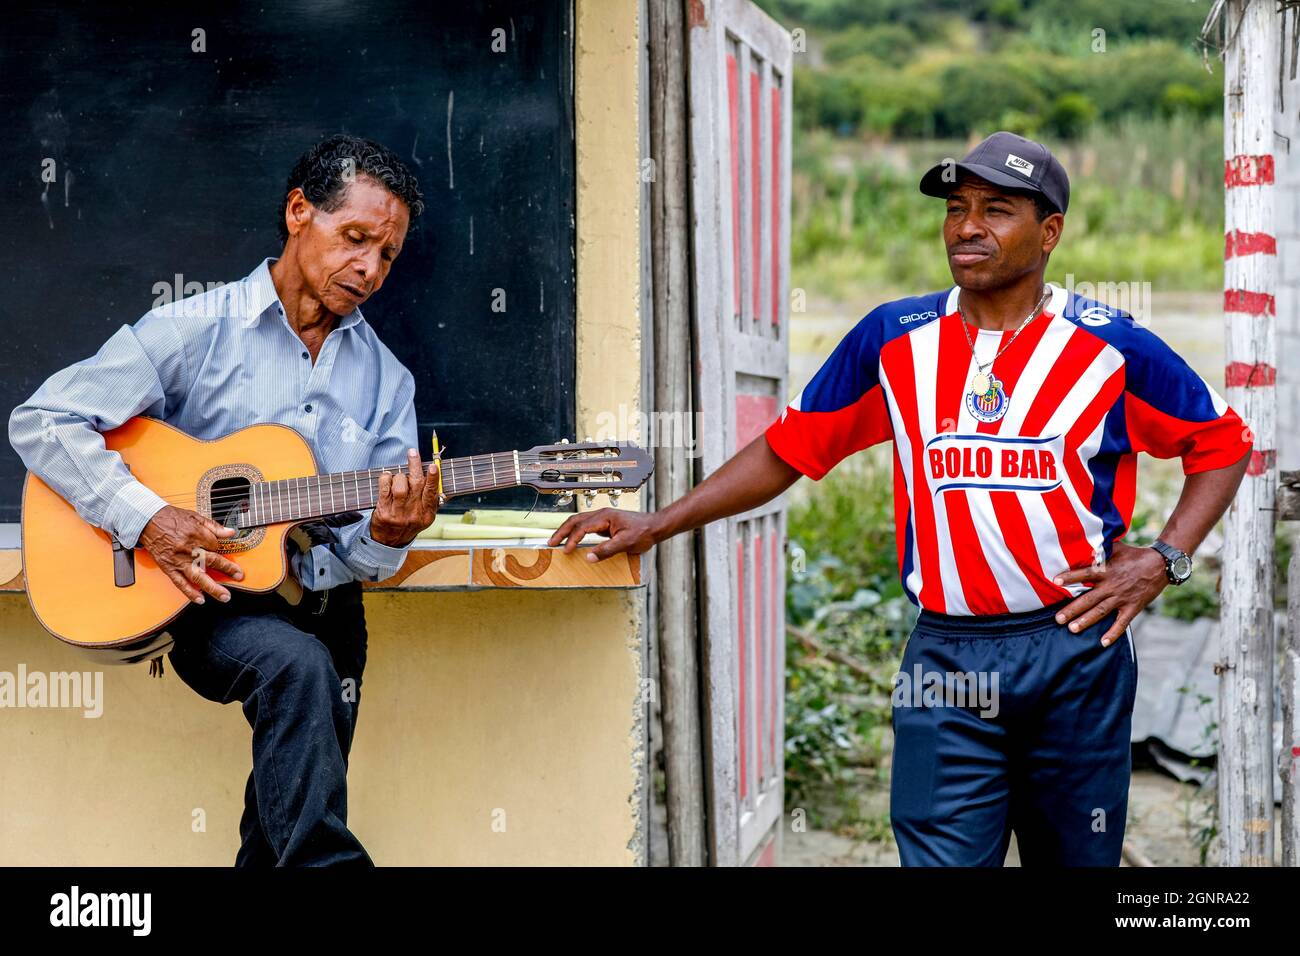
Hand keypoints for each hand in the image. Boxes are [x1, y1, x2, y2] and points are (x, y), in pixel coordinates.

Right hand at [139, 505, 243, 604]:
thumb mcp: (195, 517)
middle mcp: (189, 549)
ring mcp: (178, 560)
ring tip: (224, 596)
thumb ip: (214, 526)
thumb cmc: (171, 518)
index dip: (221, 548)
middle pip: (212, 562)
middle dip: (228, 570)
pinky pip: (180, 582)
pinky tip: (200, 600)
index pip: (216, 546)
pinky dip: (190, 592)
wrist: (147, 521)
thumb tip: (231, 532)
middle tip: (239, 577)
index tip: (222, 550)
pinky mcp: (168, 568)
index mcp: (197, 535)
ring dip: (213, 588)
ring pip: (198, 577)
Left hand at [368, 447, 440, 546]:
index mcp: (427, 514)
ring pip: (400, 486)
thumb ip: (434, 500)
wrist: (390, 541)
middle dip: (415, 465)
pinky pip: (385, 490)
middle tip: (412, 452)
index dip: (433, 479)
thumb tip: (445, 483)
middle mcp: (414, 514)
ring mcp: (398, 514)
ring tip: (398, 475)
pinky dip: (386, 479)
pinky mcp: (384, 512)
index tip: (434, 466)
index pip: (432, 493)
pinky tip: (387, 476)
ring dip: (399, 475)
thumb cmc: (409, 523)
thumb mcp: (425, 516)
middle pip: (416, 485)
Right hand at [548, 508, 661, 561]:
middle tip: (551, 542)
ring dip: (567, 531)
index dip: (572, 540)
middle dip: (562, 531)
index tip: (566, 551)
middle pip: (575, 520)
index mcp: (605, 516)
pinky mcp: (605, 523)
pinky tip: (573, 540)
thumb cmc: (643, 532)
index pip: (582, 527)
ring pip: (579, 521)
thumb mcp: (625, 543)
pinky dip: (576, 532)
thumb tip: (588, 557)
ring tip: (557, 540)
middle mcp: (601, 514)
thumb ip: (606, 550)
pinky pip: (586, 526)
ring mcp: (603, 518)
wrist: (655, 526)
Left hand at [1052, 541, 1167, 646]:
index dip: (1071, 577)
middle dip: (1073, 609)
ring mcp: (1122, 598)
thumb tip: (1083, 537)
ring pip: (1101, 612)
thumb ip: (1100, 547)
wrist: (1161, 565)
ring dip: (1086, 621)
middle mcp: (1112, 586)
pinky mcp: (1133, 607)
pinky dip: (1113, 633)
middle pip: (1089, 599)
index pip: (1085, 574)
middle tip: (1057, 619)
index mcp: (1106, 570)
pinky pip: (1122, 622)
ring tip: (1072, 629)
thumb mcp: (1116, 548)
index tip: (1055, 581)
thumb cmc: (1135, 555)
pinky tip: (1103, 642)